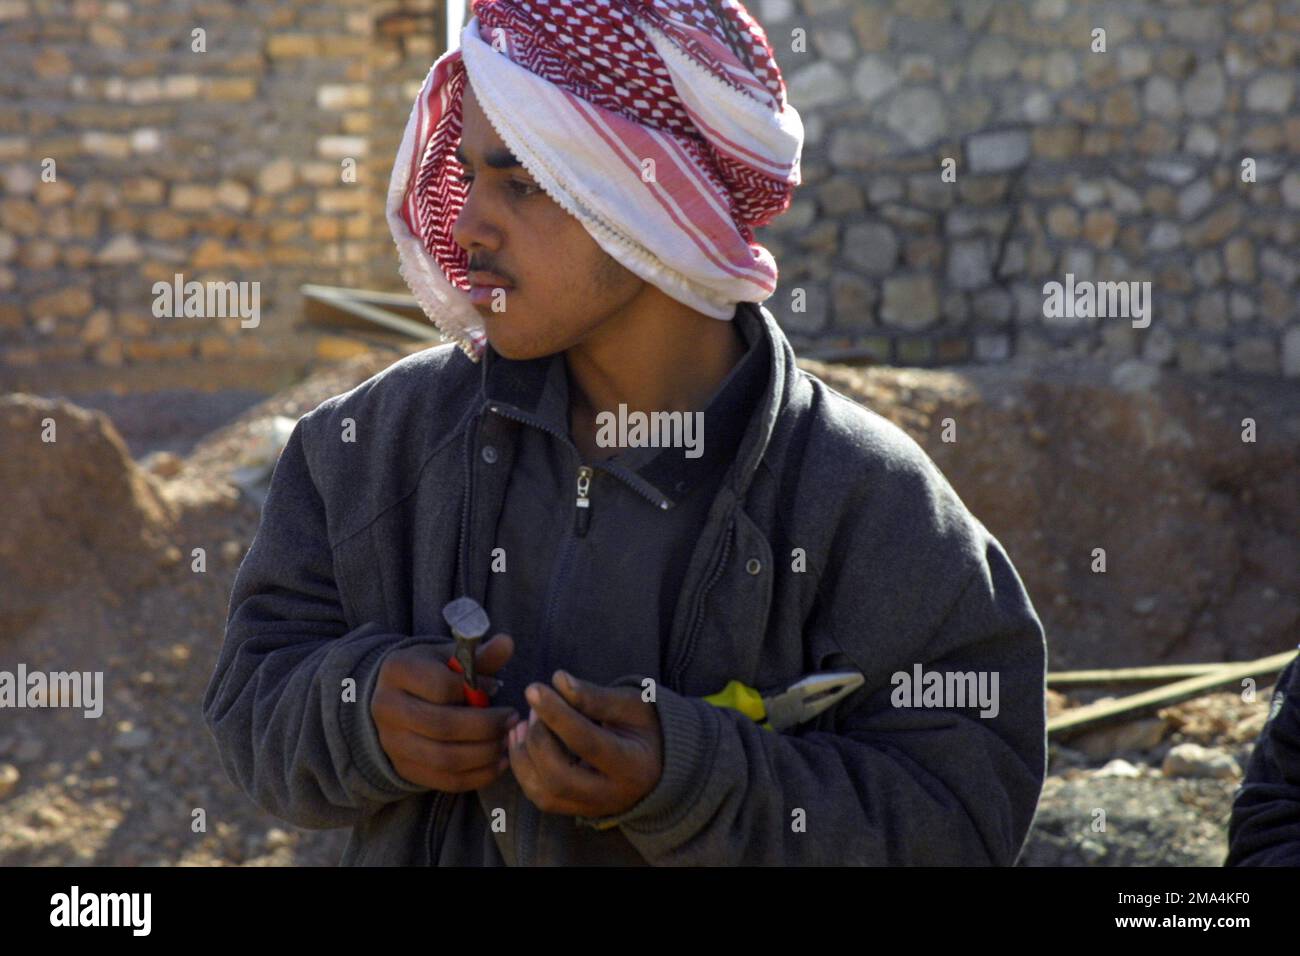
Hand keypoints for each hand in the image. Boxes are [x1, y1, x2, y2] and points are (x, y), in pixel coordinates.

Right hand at [372, 634, 518, 790]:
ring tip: (507, 742)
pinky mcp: (403, 768)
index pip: (440, 686)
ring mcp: (391, 742)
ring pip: (444, 758)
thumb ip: (479, 655)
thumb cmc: (431, 672)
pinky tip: (498, 763)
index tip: (497, 689)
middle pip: (442, 726)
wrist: (396, 698)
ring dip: (484, 754)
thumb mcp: (450, 656)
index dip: (474, 689)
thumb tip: (507, 643)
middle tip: (512, 720)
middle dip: (486, 726)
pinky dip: (477, 775)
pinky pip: (444, 780)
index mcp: (397, 670)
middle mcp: (386, 707)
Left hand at [507, 670, 662, 818]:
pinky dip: (525, 770)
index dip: (556, 714)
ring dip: (524, 757)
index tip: (534, 690)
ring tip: (522, 724)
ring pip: (545, 793)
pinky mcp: (578, 811)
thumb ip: (594, 696)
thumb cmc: (647, 727)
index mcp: (633, 765)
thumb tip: (557, 680)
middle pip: (560, 776)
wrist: (661, 761)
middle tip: (533, 709)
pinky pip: (542, 798)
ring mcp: (593, 808)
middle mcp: (613, 795)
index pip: (586, 742)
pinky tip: (522, 741)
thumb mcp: (631, 705)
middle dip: (538, 740)